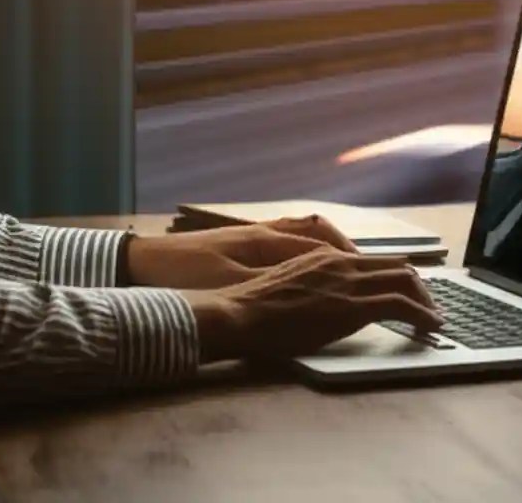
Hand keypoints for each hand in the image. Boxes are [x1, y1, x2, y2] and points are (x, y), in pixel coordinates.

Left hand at [124, 215, 358, 288]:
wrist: (142, 261)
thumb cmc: (184, 276)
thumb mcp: (231, 287)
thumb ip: (275, 285)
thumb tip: (315, 290)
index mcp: (266, 240)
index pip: (323, 247)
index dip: (354, 262)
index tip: (380, 277)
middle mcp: (265, 231)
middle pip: (321, 234)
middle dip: (352, 252)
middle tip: (378, 274)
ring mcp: (253, 234)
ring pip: (305, 234)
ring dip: (332, 249)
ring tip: (351, 269)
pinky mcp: (240, 243)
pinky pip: (289, 240)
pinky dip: (309, 251)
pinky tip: (311, 268)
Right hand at [183, 248, 443, 362]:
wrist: (240, 313)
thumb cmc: (253, 308)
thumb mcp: (287, 286)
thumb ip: (311, 286)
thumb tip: (323, 301)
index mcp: (325, 257)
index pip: (374, 261)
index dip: (396, 276)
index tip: (405, 292)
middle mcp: (342, 262)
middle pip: (396, 266)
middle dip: (417, 287)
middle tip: (427, 307)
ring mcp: (349, 281)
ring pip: (405, 281)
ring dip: (425, 301)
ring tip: (432, 319)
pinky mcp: (355, 305)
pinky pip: (402, 305)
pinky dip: (423, 315)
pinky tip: (430, 327)